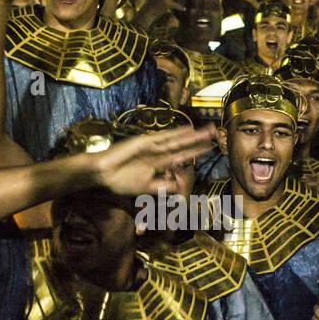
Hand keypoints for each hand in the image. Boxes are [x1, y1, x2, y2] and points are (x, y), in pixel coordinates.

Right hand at [89, 124, 216, 195]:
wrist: (103, 175)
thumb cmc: (121, 182)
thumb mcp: (146, 188)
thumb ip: (162, 188)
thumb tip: (179, 189)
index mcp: (158, 163)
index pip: (182, 156)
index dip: (196, 152)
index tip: (210, 148)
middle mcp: (158, 153)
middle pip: (183, 145)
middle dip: (199, 140)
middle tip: (215, 132)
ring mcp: (151, 146)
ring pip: (176, 140)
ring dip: (192, 135)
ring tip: (208, 130)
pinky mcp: (143, 142)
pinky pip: (162, 138)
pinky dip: (175, 134)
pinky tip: (187, 130)